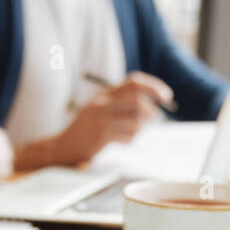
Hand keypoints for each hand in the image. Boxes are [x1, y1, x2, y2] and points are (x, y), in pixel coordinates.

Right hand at [53, 72, 171, 163]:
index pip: (134, 82)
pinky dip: (130, 140)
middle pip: (138, 99)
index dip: (154, 87)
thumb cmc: (86, 131)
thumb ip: (122, 105)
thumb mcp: (100, 111)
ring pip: (136, 120)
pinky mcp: (101, 135)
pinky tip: (121, 142)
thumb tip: (152, 106)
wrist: (63, 147)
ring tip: (130, 134)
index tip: (166, 96)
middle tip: (150, 121)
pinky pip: (128, 135)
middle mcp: (103, 103)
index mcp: (104, 94)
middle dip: (151, 111)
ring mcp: (101, 118)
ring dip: (140, 129)